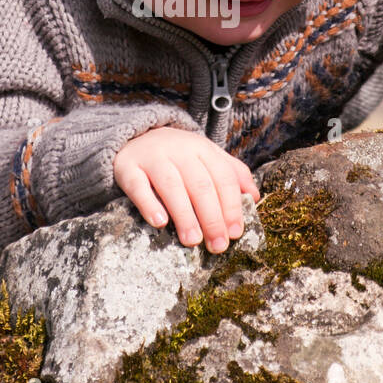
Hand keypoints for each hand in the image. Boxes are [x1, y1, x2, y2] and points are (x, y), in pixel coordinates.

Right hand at [113, 126, 259, 252]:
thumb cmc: (178, 156)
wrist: (136, 136)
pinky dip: (149, 204)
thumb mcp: (207, 156)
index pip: (222, 177)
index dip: (231, 206)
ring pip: (171, 186)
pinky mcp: (127, 168)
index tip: (235, 233)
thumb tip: (255, 196)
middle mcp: (179, 150)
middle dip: (212, 217)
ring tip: (193, 241)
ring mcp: (152, 158)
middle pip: (200, 184)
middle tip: (218, 245)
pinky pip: (138, 186)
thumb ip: (232, 173)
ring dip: (185, 215)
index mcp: (202, 148)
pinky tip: (160, 222)